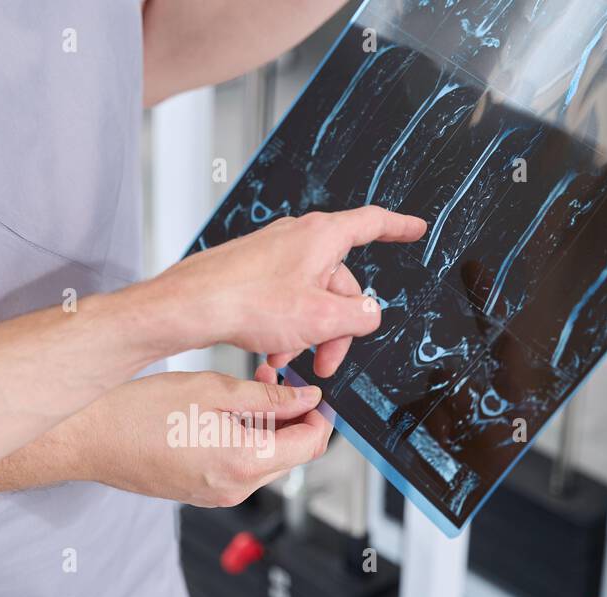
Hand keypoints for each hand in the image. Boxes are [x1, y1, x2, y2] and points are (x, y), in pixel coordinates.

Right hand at [78, 370, 332, 507]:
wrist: (89, 438)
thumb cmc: (137, 412)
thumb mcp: (212, 390)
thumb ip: (267, 398)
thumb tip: (305, 400)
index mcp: (243, 463)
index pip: (310, 446)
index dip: (321, 416)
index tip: (317, 392)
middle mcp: (233, 488)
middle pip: (291, 457)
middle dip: (295, 419)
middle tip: (280, 383)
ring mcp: (216, 495)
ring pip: (265, 462)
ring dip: (269, 428)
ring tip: (250, 390)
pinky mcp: (200, 493)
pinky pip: (239, 468)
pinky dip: (245, 441)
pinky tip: (227, 413)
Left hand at [135, 205, 426, 376]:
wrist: (191, 306)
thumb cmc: (247, 301)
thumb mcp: (320, 318)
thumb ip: (359, 316)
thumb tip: (369, 314)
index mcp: (322, 236)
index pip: (372, 223)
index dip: (398, 227)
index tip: (415, 228)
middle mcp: (298, 238)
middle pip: (339, 281)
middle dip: (338, 326)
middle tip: (328, 362)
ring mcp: (273, 254)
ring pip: (309, 296)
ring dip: (307, 333)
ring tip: (289, 361)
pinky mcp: (252, 272)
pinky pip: (283, 300)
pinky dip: (285, 327)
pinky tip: (271, 353)